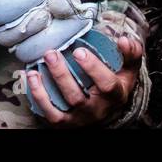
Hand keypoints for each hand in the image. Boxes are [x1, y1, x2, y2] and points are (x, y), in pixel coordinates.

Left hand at [26, 35, 143, 126]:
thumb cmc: (116, 82)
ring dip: (46, 87)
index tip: (79, 51)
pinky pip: (50, 114)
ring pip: (63, 106)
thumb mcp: (129, 70)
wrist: (108, 109)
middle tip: (51, 54)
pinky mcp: (65, 122)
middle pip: (78, 97)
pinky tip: (30, 78)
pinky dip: (38, 96)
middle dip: (62, 75)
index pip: (107, 85)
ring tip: (36, 67)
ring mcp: (80, 117)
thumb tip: (123, 39)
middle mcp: (97, 110)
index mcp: (114, 95)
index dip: (93, 69)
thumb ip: (131, 53)